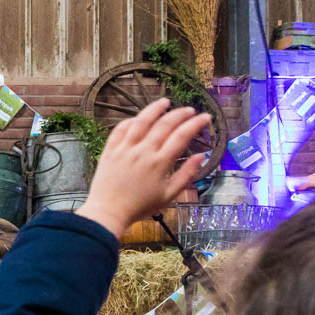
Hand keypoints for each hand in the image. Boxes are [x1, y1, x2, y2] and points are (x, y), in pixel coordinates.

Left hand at [74, 99, 212, 239]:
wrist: (108, 212)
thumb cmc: (140, 207)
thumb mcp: (168, 195)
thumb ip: (186, 174)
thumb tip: (201, 156)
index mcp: (159, 163)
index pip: (181, 136)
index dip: (195, 124)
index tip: (205, 117)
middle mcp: (142, 152)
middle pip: (164, 125)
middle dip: (180, 114)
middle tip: (190, 110)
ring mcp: (124, 149)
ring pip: (141, 121)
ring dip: (155, 109)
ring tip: (165, 102)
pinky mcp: (109, 150)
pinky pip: (120, 129)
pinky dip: (130, 121)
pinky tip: (138, 118)